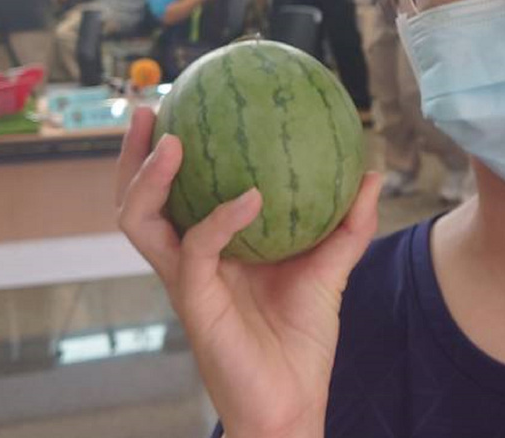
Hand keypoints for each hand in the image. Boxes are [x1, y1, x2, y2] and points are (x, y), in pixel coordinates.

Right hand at [117, 108, 381, 437]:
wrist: (293, 400)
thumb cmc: (302, 338)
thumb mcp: (331, 269)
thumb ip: (349, 223)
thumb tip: (372, 171)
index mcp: (212, 248)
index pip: (175, 193)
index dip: (167, 153)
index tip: (184, 104)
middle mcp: (189, 259)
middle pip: (136, 201)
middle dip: (132, 155)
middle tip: (153, 110)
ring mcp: (186, 280)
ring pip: (140, 222)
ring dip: (148, 179)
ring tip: (172, 141)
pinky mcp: (195, 303)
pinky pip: (197, 250)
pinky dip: (220, 219)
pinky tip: (250, 197)